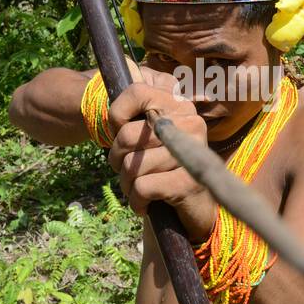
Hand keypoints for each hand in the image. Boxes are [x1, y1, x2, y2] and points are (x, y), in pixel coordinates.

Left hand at [107, 66, 216, 242]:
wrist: (193, 210)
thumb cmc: (163, 170)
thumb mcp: (150, 139)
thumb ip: (134, 119)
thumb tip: (110, 114)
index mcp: (179, 106)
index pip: (137, 92)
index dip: (116, 116)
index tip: (120, 134)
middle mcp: (190, 124)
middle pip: (127, 136)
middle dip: (117, 160)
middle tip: (127, 170)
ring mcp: (192, 153)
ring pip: (133, 165)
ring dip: (127, 184)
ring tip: (138, 189)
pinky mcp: (188, 182)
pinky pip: (142, 187)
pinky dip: (136, 201)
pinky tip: (144, 205)